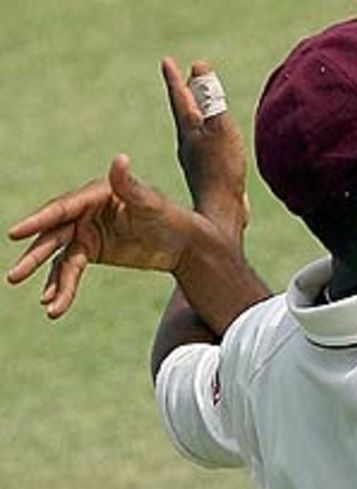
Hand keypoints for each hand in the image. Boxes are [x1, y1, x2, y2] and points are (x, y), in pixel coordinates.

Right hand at [7, 155, 215, 317]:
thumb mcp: (150, 203)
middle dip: (34, 257)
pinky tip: (55, 305)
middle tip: (13, 276)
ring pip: (60, 259)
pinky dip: (63, 286)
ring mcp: (84, 233)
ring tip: (45, 303)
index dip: (38, 221)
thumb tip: (120, 159)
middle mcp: (83, 213)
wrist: (184, 243)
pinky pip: (70, 270)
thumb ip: (129, 185)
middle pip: (52, 236)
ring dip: (51, 281)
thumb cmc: (169, 217)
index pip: (61, 209)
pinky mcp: (90, 251)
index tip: (16, 233)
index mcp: (93, 196)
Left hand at [161, 57, 248, 241]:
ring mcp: (200, 164)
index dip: (175, 79)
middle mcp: (191, 147)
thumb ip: (211, 99)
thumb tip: (200, 66)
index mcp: (190, 133)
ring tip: (202, 106)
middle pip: (189, 113)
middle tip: (189, 75)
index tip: (167, 61)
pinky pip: (209, 148)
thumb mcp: (219, 130)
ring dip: (200, 115)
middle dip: (189, 93)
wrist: (221, 221)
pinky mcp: (211, 179)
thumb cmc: (220, 176)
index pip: (181, 99)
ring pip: (199, 131)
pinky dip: (211, 137)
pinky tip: (215, 144)